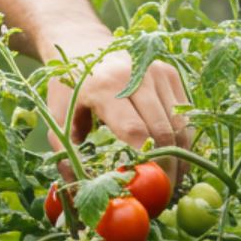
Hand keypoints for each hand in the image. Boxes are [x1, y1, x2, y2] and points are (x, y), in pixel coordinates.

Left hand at [47, 50, 191, 186]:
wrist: (81, 42)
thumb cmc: (67, 85)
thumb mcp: (57, 119)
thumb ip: (66, 157)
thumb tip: (78, 198)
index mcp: (106, 86)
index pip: (135, 132)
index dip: (146, 165)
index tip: (146, 192)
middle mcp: (137, 74)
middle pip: (163, 131)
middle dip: (167, 169)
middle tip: (163, 197)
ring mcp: (158, 71)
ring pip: (179, 125)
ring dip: (180, 157)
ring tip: (171, 183)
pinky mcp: (171, 72)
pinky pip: (184, 114)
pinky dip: (182, 139)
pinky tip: (174, 159)